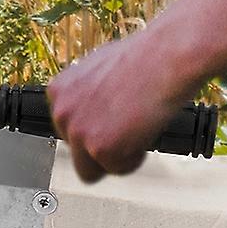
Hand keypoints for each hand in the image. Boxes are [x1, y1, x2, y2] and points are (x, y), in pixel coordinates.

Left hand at [43, 26, 201, 184]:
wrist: (166, 57)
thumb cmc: (144, 58)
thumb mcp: (101, 71)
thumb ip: (88, 96)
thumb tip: (93, 113)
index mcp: (60, 90)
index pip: (67, 129)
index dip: (96, 128)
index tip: (112, 121)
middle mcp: (62, 111)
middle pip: (76, 152)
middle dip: (103, 145)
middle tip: (128, 127)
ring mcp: (79, 131)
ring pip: (90, 170)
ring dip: (115, 156)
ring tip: (136, 131)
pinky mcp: (100, 147)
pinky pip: (117, 170)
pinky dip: (134, 158)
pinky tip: (144, 133)